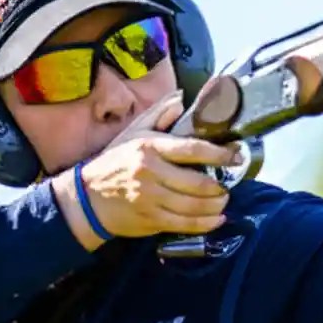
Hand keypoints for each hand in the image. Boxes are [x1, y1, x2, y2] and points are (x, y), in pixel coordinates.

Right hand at [51, 93, 241, 250]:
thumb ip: (159, 114)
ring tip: (223, 201)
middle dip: (220, 186)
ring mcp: (150, 198)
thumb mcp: (132, 133)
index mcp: (149, 147)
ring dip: (216, 206)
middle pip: (198, 183)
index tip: (236, 156)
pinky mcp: (150, 219)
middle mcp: (151, 172)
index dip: (219, 154)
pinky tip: (216, 219)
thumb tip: (182, 98)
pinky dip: (206, 224)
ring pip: (194, 206)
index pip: (192, 149)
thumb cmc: (114, 162)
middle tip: (228, 185)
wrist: (86, 198)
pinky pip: (185, 224)